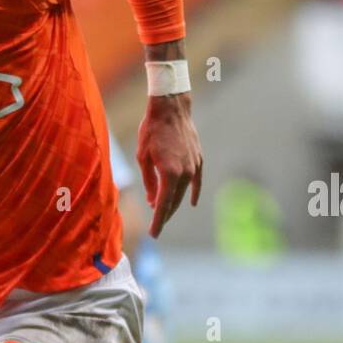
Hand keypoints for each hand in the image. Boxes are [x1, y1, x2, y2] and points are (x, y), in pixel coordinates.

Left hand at [137, 94, 202, 237]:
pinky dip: (192, 193)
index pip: (163, 205)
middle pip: (174, 202)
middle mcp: (185, 173)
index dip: (158, 221)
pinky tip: (190, 203)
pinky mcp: (198, 160)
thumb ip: (149, 182)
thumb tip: (153, 202)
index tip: (153, 234)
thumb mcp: (143, 158)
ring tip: (164, 212)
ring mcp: (194, 167)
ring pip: (183, 192)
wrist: (171, 108)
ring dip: (174, 203)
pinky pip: (196, 182)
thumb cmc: (151, 131)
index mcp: (169, 174)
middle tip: (156, 226)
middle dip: (164, 215)